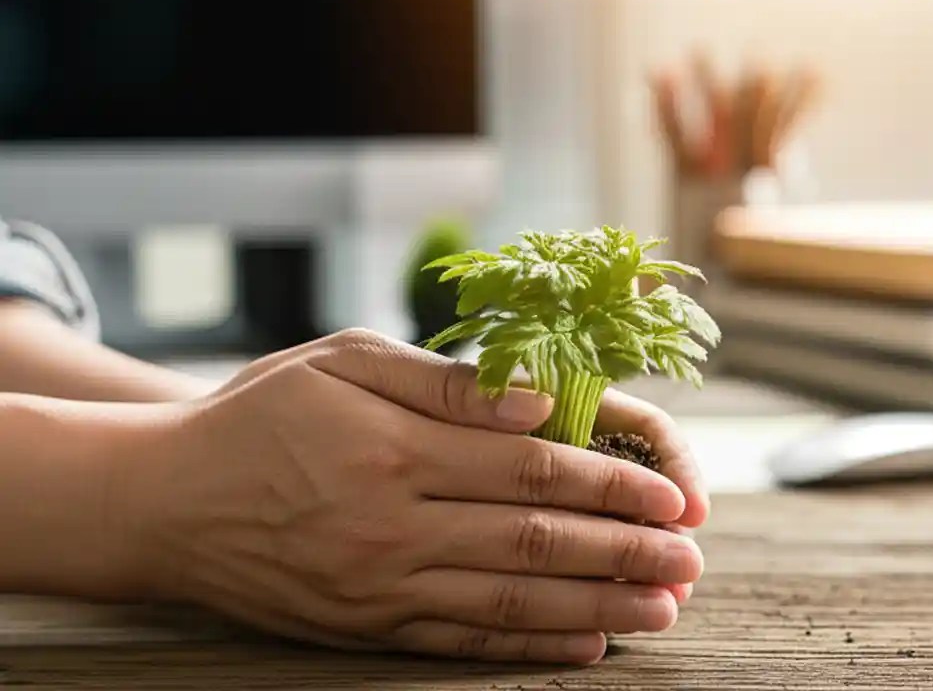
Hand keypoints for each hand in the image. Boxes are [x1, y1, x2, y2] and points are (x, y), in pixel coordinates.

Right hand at [116, 329, 703, 664]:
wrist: (165, 501)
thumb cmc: (261, 416)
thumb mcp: (344, 362)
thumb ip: (447, 383)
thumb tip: (540, 400)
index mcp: (399, 449)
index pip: (533, 470)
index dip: (612, 483)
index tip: (673, 495)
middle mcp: (396, 525)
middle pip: (538, 540)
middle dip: (627, 550)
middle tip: (691, 560)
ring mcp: (383, 586)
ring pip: (513, 599)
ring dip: (599, 605)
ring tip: (662, 607)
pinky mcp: (367, 627)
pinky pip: (464, 642)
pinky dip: (531, 645)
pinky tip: (586, 644)